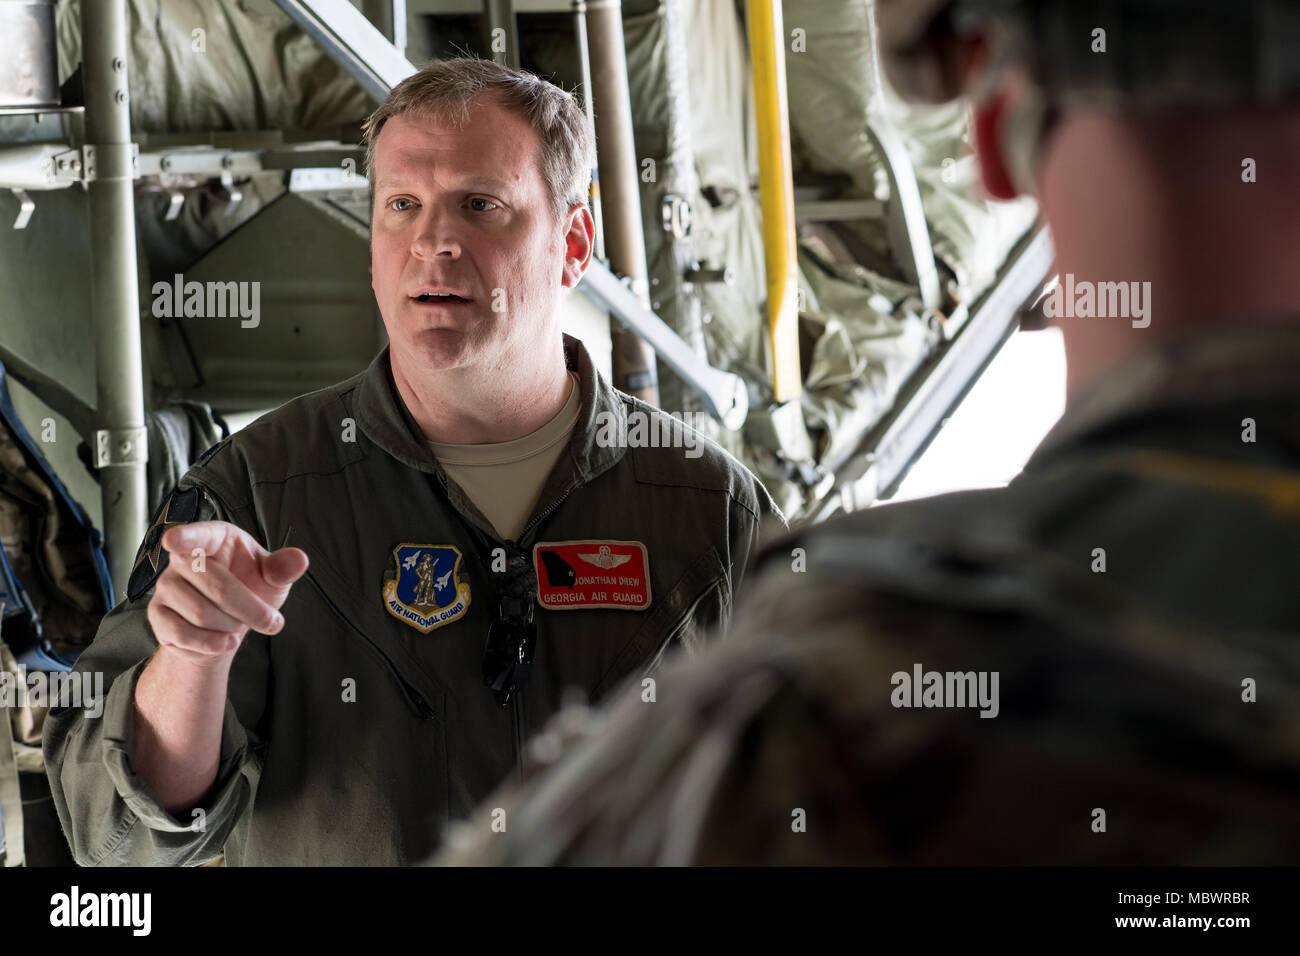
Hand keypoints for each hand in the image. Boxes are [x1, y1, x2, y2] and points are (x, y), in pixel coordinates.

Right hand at [146, 521, 308, 661]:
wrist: (226, 626)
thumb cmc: (250, 589)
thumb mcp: (271, 578)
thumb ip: (282, 568)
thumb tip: (299, 559)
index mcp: (214, 539)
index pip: (197, 535)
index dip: (185, 536)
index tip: (173, 540)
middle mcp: (183, 558)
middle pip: (217, 586)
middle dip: (252, 610)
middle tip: (273, 623)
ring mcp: (167, 585)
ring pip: (201, 614)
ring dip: (231, 627)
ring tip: (240, 626)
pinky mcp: (157, 613)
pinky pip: (182, 634)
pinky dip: (211, 643)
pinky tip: (224, 641)